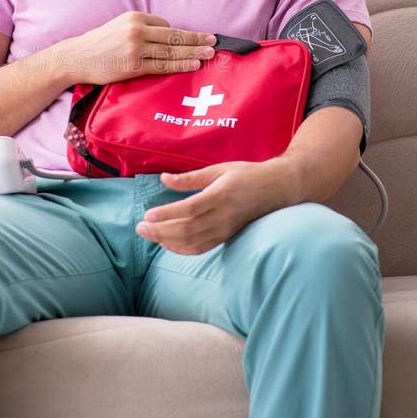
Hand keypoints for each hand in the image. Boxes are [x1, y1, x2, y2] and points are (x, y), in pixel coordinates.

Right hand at [59, 11, 216, 84]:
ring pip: (171, 50)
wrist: (78, 58)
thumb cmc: (100, 44)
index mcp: (135, 17)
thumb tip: (168, 36)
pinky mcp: (133, 65)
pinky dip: (179, 65)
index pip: (165, 25)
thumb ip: (142, 29)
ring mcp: (135, 48)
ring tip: (209, 54)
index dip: (180, 35)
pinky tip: (193, 65)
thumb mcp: (120, 26)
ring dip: (193, 53)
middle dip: (196, 39)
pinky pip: (162, 65)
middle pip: (174, 35)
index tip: (197, 39)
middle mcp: (137, 30)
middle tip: (213, 41)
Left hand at [136, 159, 298, 254]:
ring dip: (167, 241)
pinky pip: (202, 247)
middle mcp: (223, 216)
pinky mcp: (227, 236)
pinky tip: (167, 243)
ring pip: (192, 242)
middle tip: (139, 227)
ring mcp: (226, 229)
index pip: (189, 209)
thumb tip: (164, 179)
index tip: (148, 214)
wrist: (276, 189)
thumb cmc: (246, 174)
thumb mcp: (219, 169)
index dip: (167, 214)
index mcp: (221, 195)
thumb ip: (190, 178)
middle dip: (160, 231)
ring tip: (148, 234)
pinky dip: (182, 249)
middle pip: (187, 229)